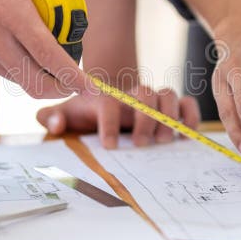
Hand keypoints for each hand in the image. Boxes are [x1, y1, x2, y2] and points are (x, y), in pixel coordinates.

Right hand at [0, 0, 92, 97]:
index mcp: (11, 12)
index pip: (50, 57)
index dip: (74, 77)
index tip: (91, 88)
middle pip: (36, 82)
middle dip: (60, 89)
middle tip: (73, 82)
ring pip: (17, 77)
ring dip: (35, 73)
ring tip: (37, 50)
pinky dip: (7, 59)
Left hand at [36, 86, 200, 147]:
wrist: (100, 107)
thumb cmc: (82, 115)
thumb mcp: (62, 116)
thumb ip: (50, 118)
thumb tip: (56, 124)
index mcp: (104, 97)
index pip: (109, 102)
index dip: (109, 122)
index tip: (109, 146)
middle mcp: (130, 95)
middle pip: (144, 93)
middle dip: (144, 118)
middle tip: (140, 143)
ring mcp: (152, 100)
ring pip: (167, 94)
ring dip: (168, 116)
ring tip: (164, 140)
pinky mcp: (170, 108)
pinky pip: (187, 103)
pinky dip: (190, 115)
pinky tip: (186, 134)